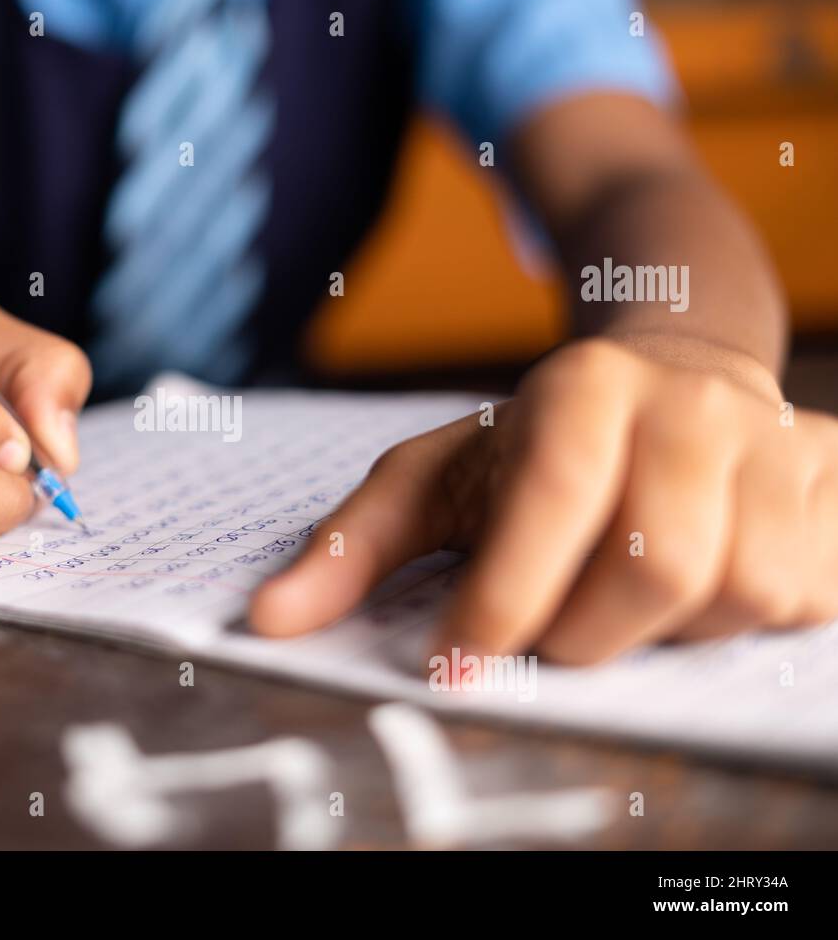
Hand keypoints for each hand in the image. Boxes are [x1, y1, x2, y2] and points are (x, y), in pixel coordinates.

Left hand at [250, 337, 837, 663]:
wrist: (670, 384)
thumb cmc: (534, 449)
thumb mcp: (434, 479)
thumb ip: (351, 548)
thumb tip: (266, 622)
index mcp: (580, 390)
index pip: (552, 501)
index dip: (505, 596)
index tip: (456, 664)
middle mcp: (687, 406)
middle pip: (655, 568)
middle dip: (582, 632)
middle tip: (543, 632)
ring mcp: (776, 442)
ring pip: (735, 593)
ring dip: (658, 633)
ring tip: (617, 598)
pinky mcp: (833, 484)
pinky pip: (801, 597)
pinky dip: (731, 625)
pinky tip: (692, 590)